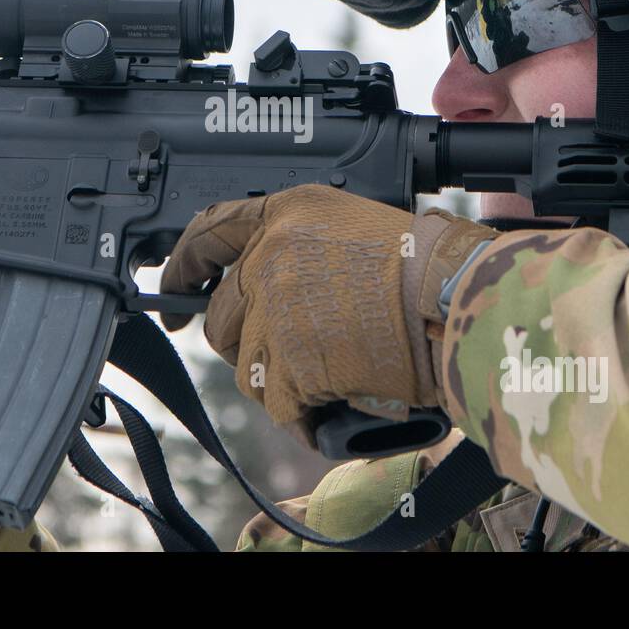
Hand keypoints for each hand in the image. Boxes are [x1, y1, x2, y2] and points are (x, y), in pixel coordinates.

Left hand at [160, 184, 495, 442]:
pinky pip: (278, 403)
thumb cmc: (426, 268)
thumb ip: (299, 249)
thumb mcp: (352, 227)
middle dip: (246, 342)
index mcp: (287, 214)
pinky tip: (337, 405)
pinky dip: (305, 414)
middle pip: (220, 316)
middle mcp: (270, 256)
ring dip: (281, 380)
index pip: (209, 232)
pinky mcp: (289, 362)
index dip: (183, 264)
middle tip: (291, 354)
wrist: (456, 303)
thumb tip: (267, 291)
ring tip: (333, 373)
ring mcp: (275, 310)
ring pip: (246, 367)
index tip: (172, 288)